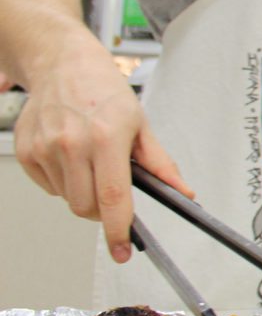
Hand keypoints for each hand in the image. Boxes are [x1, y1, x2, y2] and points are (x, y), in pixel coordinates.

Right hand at [14, 47, 190, 263]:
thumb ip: (160, 163)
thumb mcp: (140, 123)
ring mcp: (45, 149)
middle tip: (113, 193)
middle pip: (87, 207)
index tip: (121, 250)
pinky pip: (49, 187)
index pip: (113, 196)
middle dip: (103, 212)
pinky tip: (71, 157)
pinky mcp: (26, 152)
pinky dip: (64, 182)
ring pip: (68, 199)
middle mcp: (72, 144)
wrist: (62, 65)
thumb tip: (182, 191)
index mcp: (106, 137)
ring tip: (92, 162)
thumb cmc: (103, 91)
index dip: (119, 229)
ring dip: (84, 194)